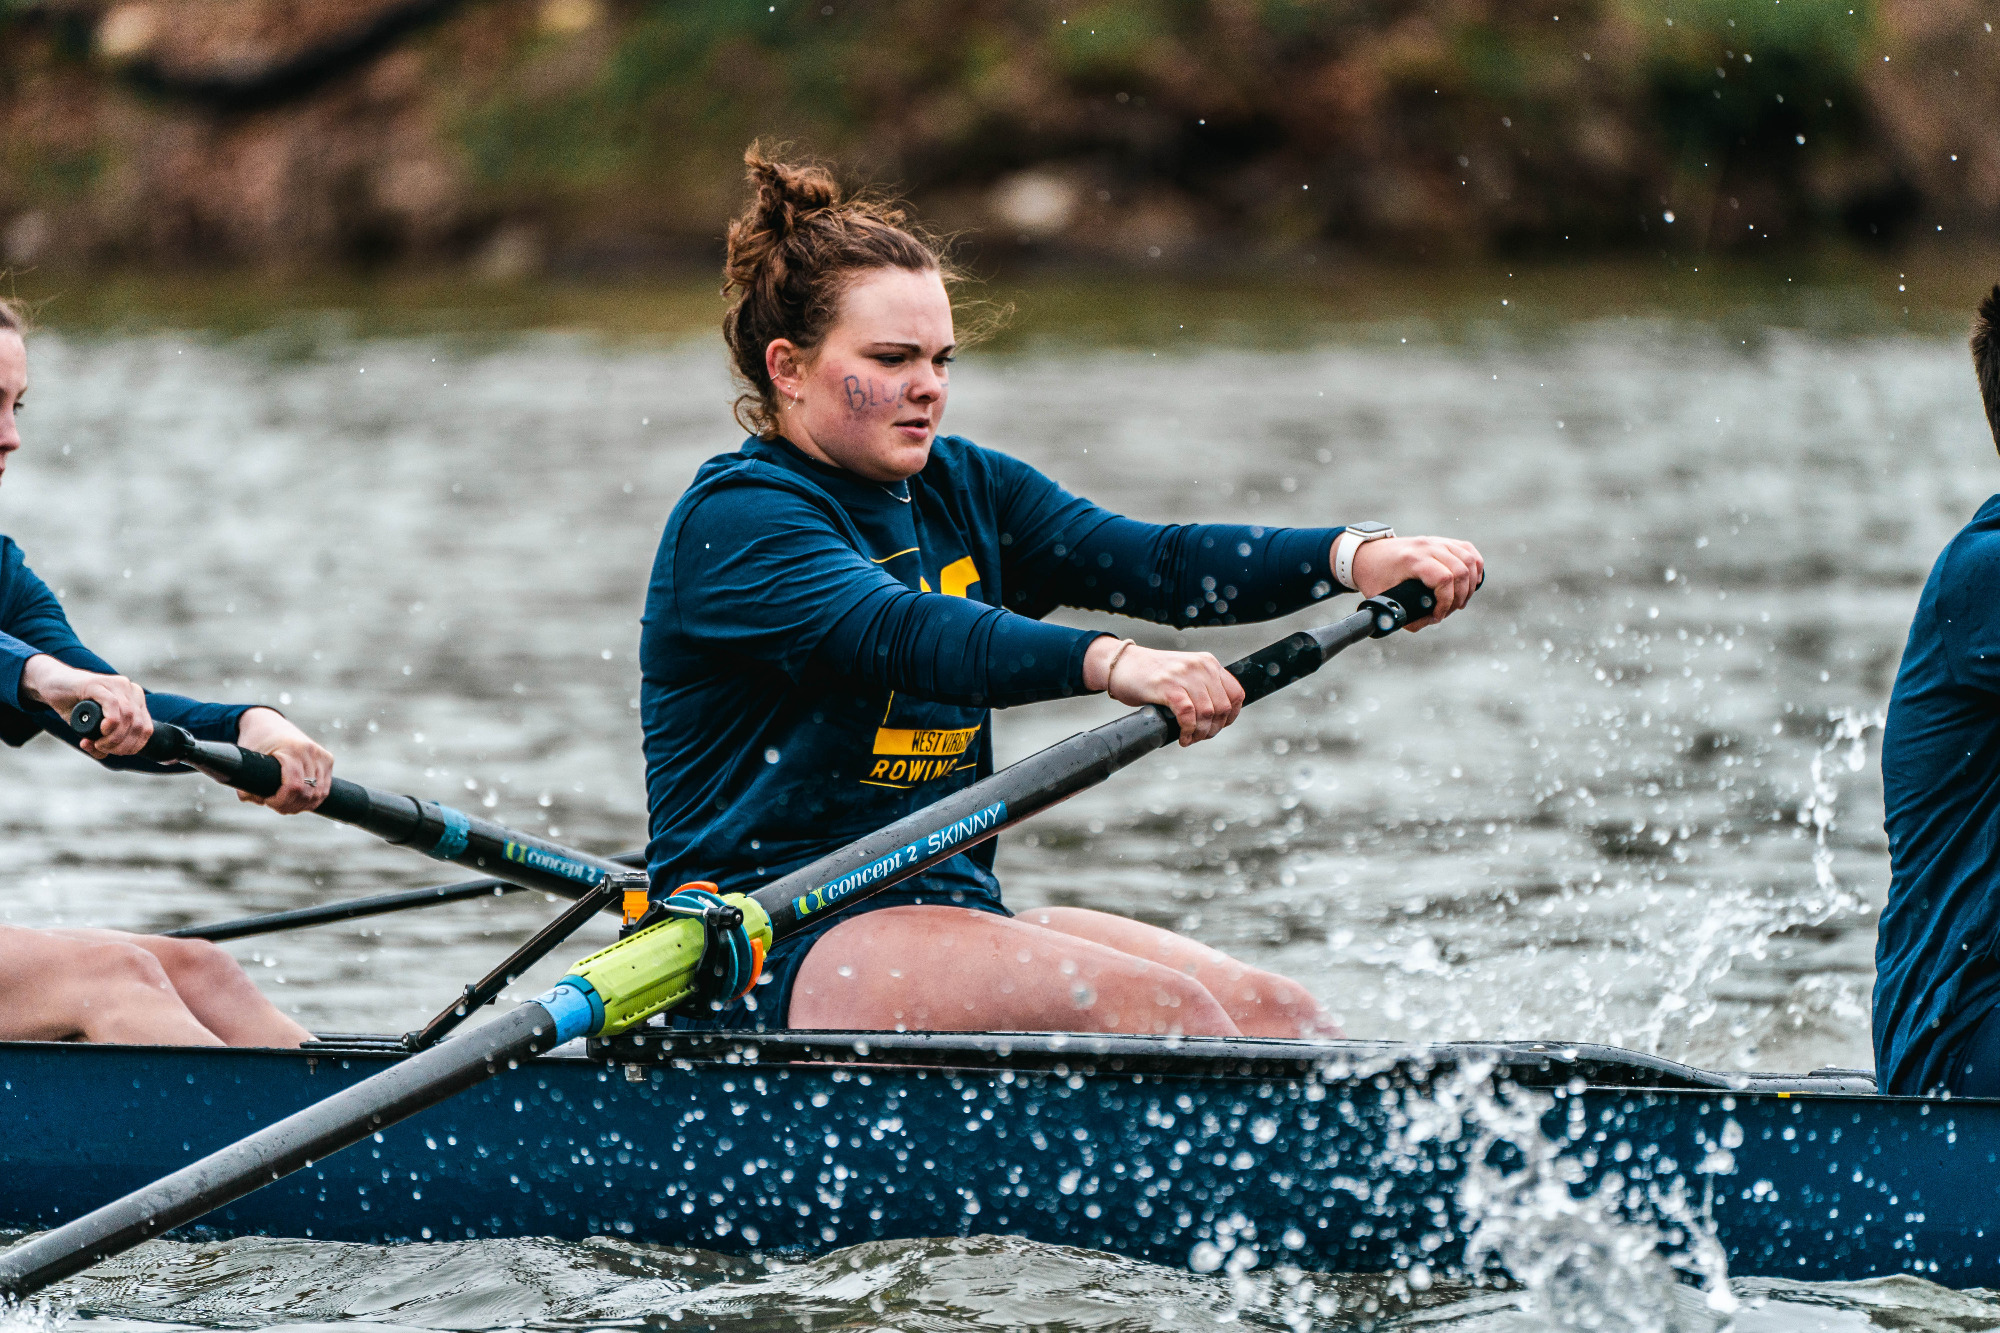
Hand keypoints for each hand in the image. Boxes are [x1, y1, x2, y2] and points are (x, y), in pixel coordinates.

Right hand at [19, 654, 153, 758]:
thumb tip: (103, 753)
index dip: (133, 746)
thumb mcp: (91, 729)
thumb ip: (100, 741)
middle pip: (138, 725)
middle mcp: (130, 689)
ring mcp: (116, 684)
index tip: (115, 752)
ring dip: (115, 737)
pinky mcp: (99, 683)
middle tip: (102, 748)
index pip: (146, 729)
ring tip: (98, 743)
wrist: (52, 684)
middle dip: (122, 744)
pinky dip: (111, 722)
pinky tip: (102, 730)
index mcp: (136, 699)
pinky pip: (114, 704)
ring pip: (128, 716)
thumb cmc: (75, 707)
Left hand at [232, 707, 332, 813]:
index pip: (294, 786)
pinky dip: (313, 800)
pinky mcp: (328, 760)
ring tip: (286, 805)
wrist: (269, 723)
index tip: (268, 801)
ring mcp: (322, 755)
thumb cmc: (256, 742)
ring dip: (302, 805)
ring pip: (319, 793)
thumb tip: (254, 800)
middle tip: (274, 805)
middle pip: (307, 793)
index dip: (281, 801)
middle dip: (289, 805)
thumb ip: (246, 784)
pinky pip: (324, 789)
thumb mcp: (247, 759)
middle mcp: (311, 751)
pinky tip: (299, 802)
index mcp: (292, 749)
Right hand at [1084, 636, 1245, 745]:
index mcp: (1208, 663)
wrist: (1121, 664)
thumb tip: (1218, 717)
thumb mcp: (1184, 674)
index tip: (1217, 727)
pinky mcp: (1167, 685)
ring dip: (1200, 733)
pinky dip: (1187, 731)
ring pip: (1207, 713)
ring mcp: (1183, 675)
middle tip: (1199, 737)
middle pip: (1223, 707)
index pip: (1236, 693)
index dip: (1232, 717)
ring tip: (1189, 738)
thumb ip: (1202, 687)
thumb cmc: (1151, 674)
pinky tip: (1181, 738)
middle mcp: (1200, 666)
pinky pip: (1188, 714)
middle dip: (1214, 729)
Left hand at [1348, 535, 1484, 629]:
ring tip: (1460, 601)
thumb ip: (1406, 617)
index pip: (1444, 579)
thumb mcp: (1383, 600)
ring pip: (1469, 559)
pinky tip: (1471, 582)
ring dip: (1470, 584)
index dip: (1447, 602)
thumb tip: (1431, 621)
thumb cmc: (1374, 577)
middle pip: (1460, 570)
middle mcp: (1426, 547)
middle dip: (1460, 597)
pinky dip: (1475, 566)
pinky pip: (1467, 550)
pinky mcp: (1441, 541)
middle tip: (1450, 610)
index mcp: (1412, 560)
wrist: (1367, 554)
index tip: (1438, 615)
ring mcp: (1435, 541)